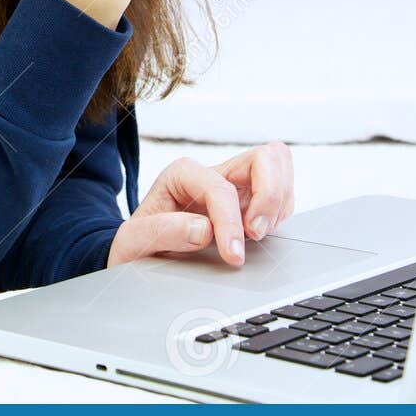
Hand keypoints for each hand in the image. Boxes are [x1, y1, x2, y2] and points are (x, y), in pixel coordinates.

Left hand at [107, 143, 294, 268]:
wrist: (139, 257)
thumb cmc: (137, 245)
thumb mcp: (133, 241)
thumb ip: (161, 232)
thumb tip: (204, 230)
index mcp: (183, 174)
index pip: (221, 188)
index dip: (231, 221)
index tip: (233, 254)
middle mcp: (212, 174)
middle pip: (264, 157)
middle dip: (269, 196)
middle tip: (256, 233)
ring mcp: (235, 186)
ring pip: (279, 167)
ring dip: (278, 203)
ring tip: (258, 234)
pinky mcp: (249, 202)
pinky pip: (282, 193)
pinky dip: (280, 212)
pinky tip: (260, 233)